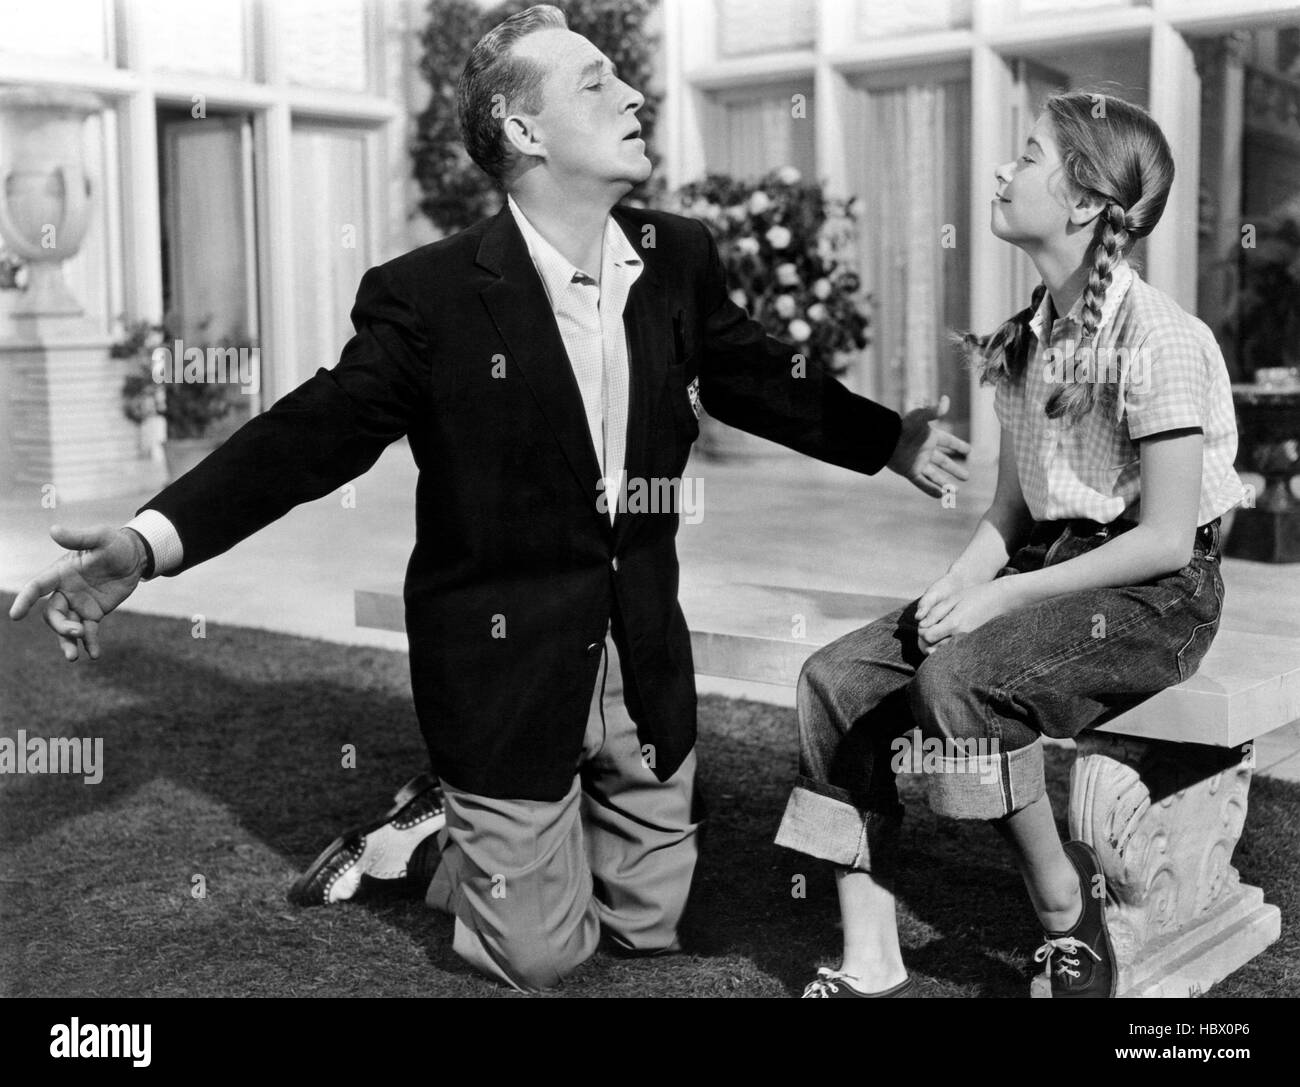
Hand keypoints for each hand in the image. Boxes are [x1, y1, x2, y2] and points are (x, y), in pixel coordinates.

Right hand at [7, 524, 148, 661]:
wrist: (135, 557)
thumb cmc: (114, 543)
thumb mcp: (100, 537)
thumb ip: (78, 537)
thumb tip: (53, 530)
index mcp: (60, 573)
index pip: (37, 587)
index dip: (25, 600)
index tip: (15, 616)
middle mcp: (65, 591)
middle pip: (52, 613)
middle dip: (60, 626)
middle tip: (75, 632)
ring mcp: (78, 604)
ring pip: (67, 626)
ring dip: (68, 641)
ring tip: (75, 656)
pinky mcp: (94, 614)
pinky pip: (89, 632)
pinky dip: (90, 644)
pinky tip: (95, 655)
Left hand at [888, 395, 971, 497]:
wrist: (884, 440)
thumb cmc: (902, 427)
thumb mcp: (920, 417)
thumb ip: (934, 411)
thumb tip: (946, 399)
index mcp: (930, 437)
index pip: (948, 442)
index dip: (959, 446)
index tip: (970, 451)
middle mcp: (925, 451)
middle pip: (944, 462)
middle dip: (955, 469)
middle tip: (967, 476)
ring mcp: (918, 462)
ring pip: (934, 475)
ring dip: (946, 483)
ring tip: (956, 491)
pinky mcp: (909, 472)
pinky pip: (922, 483)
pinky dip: (931, 490)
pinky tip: (941, 496)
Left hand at [916, 579, 1016, 655]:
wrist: (1001, 600)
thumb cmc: (975, 595)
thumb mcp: (952, 599)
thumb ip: (935, 613)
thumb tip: (921, 626)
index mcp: (954, 624)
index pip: (928, 636)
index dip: (922, 631)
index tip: (925, 625)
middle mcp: (961, 636)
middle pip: (934, 648)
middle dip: (928, 641)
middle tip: (930, 631)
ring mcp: (969, 642)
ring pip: (944, 652)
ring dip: (937, 646)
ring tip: (939, 634)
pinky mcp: (974, 645)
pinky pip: (956, 652)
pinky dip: (948, 648)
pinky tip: (949, 638)